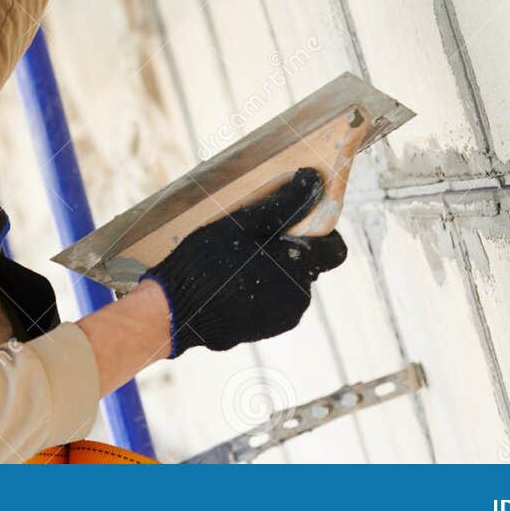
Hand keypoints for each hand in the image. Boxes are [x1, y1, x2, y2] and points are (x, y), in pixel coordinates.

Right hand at [143, 168, 347, 356]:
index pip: (335, 248)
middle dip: (289, 250)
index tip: (294, 221)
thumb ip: (284, 204)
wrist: (174, 311)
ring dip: (274, 270)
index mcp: (299, 267)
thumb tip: (313, 180)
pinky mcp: (265, 330)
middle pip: (308, 264)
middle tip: (252, 238)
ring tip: (237, 261)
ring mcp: (282, 318)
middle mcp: (299, 297)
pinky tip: (232, 282)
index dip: (319, 231)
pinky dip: (260, 290)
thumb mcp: (243, 223)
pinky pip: (274, 302)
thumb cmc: (206, 262)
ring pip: (290, 283)